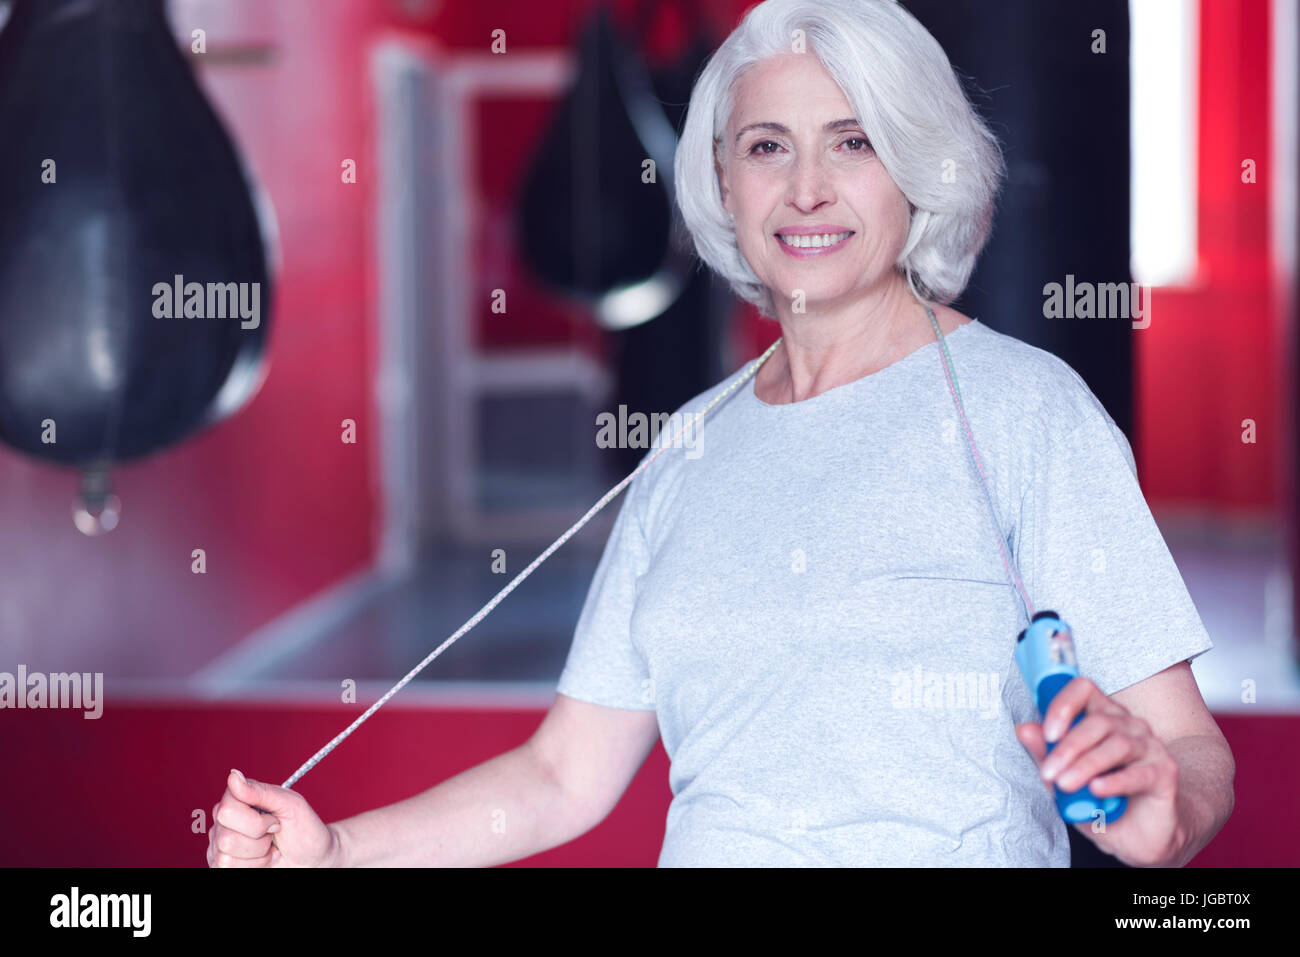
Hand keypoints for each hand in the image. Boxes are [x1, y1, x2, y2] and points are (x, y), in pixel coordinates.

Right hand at [207, 768, 341, 867]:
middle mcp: (223, 820)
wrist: (312, 857)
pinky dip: (255, 866)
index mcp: (237, 798)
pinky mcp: (222, 863)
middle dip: (258, 839)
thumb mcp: (289, 804)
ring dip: (258, 854)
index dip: (256, 821)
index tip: (274, 819)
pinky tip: (263, 858)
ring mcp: (220, 843)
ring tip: (269, 846)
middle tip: (273, 833)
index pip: (227, 810)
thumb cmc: (303, 827)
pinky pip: (227, 869)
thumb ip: (260, 791)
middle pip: (226, 837)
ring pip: (226, 855)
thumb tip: (234, 775)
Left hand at [1015, 677, 1184, 866]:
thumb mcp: (1064, 778)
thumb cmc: (1100, 800)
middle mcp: (1128, 724)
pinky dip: (1115, 781)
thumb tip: (1023, 729)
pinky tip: (1097, 790)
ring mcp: (1150, 746)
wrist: (1138, 833)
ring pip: (1117, 746)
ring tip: (1066, 785)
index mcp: (1102, 715)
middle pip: (1098, 722)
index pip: (1083, 689)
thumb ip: (1045, 753)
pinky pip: (1139, 773)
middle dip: (1068, 748)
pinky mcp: (1164, 772)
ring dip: (1086, 765)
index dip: (1064, 706)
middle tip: (1049, 773)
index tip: (1047, 734)